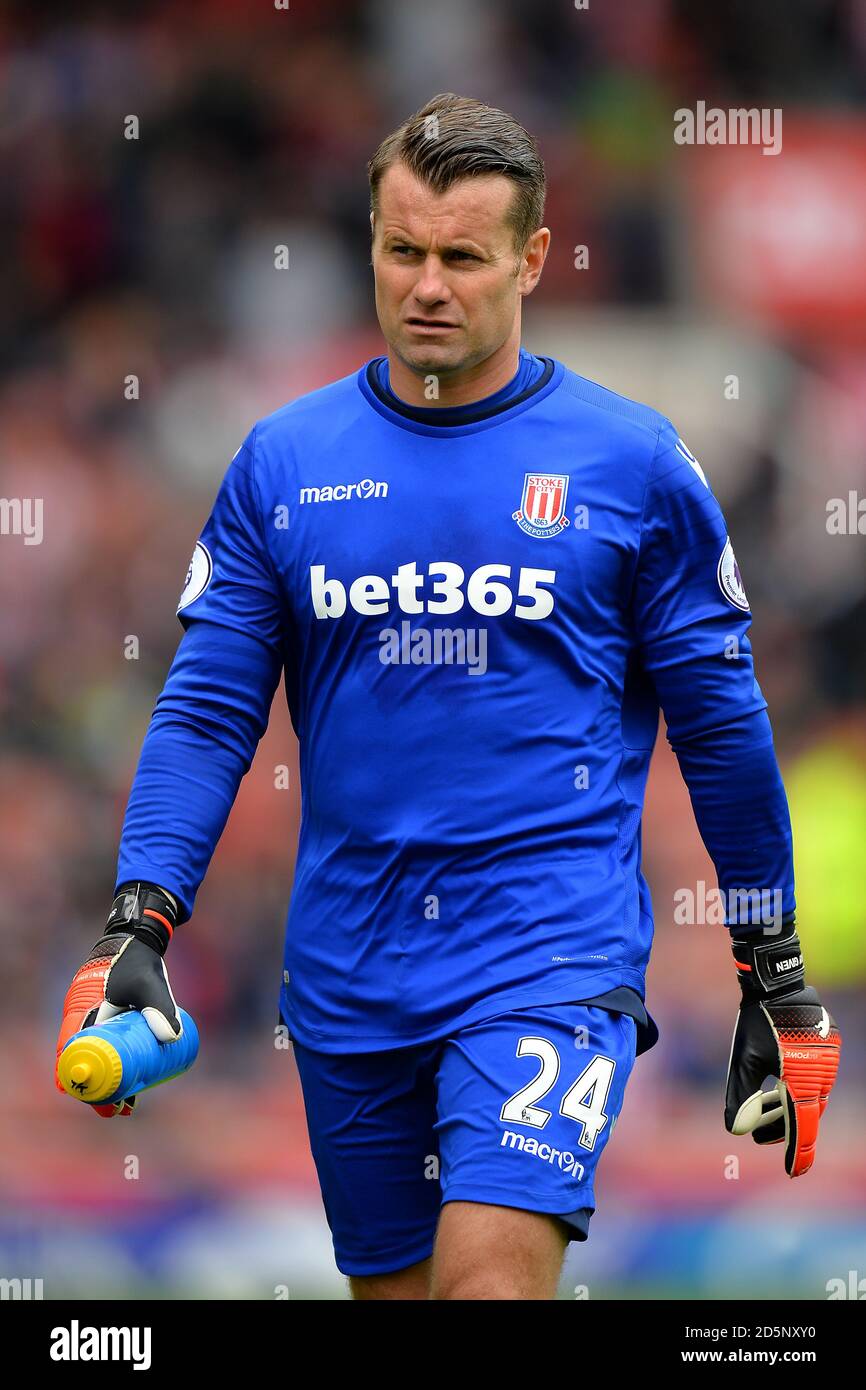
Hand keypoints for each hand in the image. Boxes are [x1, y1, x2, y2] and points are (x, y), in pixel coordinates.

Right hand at [56, 882, 181, 1116]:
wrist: (139, 941)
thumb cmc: (138, 961)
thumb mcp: (149, 983)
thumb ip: (160, 1006)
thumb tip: (172, 1038)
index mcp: (83, 1011)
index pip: (73, 1052)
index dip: (78, 1078)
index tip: (94, 1098)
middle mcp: (85, 1019)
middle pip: (87, 1062)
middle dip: (98, 1089)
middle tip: (118, 1110)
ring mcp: (98, 1022)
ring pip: (99, 1060)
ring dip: (109, 1083)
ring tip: (126, 1107)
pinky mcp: (112, 1023)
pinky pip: (109, 1050)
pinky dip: (117, 1069)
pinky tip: (130, 1087)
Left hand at [725, 928, 840, 1176]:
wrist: (779, 985)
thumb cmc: (758, 1022)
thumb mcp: (743, 1060)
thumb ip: (740, 1096)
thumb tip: (735, 1129)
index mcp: (803, 1083)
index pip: (802, 1129)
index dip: (797, 1154)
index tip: (792, 1173)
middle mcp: (822, 1076)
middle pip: (805, 1115)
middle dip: (783, 1129)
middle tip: (760, 1136)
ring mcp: (828, 1063)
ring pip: (810, 1097)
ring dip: (788, 1108)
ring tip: (763, 1112)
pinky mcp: (828, 1051)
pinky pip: (814, 1079)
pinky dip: (796, 1089)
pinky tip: (775, 1087)